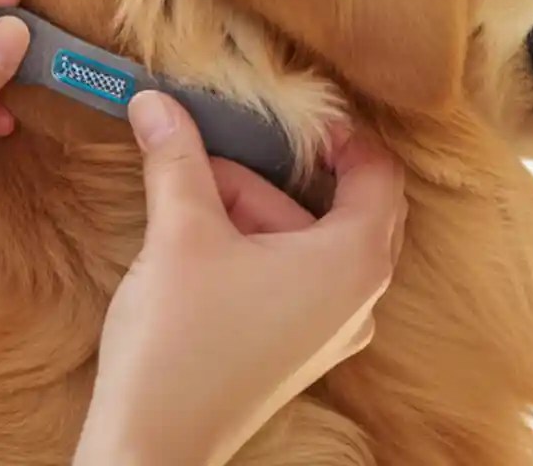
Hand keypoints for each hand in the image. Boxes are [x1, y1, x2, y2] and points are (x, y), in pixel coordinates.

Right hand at [75, 92, 407, 465]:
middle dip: (282, 170)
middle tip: (232, 143)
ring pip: (308, 239)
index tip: (295, 110)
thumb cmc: (180, 341)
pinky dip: (256, 245)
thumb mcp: (180, 232)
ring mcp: (332, 328)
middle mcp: (359, 296)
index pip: (379, 172)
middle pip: (343, 204)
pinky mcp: (299, 347)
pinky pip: (295, 275)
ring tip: (187, 193)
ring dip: (253, 207)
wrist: (153, 444)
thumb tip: (155, 100)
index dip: (342, 131)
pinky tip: (199, 236)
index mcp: (355, 261)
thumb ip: (177, 158)